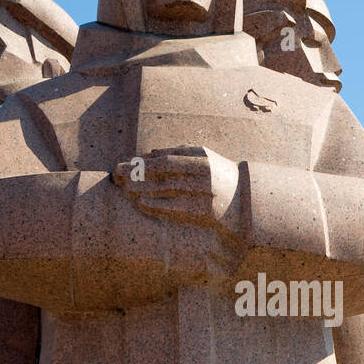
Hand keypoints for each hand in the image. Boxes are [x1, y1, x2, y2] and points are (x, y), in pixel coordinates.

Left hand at [113, 146, 244, 240]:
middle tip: (118, 176)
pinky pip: (175, 208)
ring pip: (166, 189)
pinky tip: (141, 204)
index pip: (167, 158)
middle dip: (139, 173)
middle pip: (163, 172)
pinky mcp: (204, 211)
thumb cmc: (219, 176)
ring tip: (125, 190)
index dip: (144, 162)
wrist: (244, 200)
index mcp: (202, 158)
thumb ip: (180, 152)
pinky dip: (156, 206)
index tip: (125, 164)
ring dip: (143, 190)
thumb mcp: (205, 157)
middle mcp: (203, 173)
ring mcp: (204, 192)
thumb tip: (150, 153)